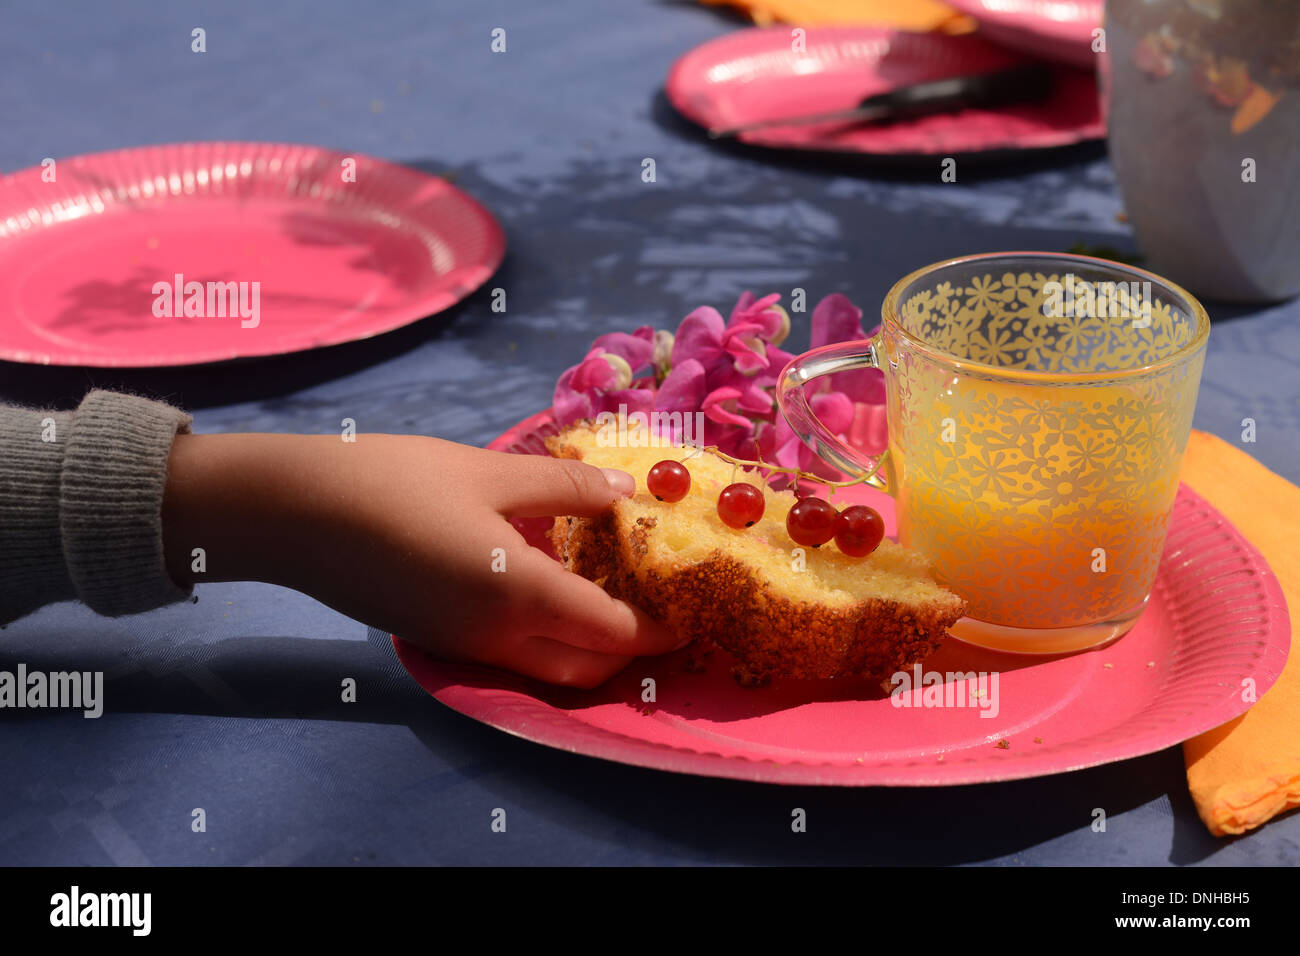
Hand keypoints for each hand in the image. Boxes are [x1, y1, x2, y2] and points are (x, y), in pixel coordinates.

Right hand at [162, 433, 682, 686]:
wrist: (293, 514)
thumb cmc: (395, 481)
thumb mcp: (489, 473)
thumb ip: (566, 487)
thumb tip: (626, 491)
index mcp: (520, 595)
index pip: (613, 632)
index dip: (658, 628)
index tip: (689, 611)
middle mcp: (496, 637)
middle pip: (586, 669)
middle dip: (630, 652)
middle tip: (656, 611)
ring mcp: (463, 646)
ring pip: (548, 669)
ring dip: (588, 649)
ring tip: (610, 600)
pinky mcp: (437, 641)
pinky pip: (510, 656)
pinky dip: (545, 639)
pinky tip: (547, 591)